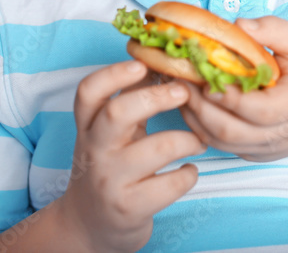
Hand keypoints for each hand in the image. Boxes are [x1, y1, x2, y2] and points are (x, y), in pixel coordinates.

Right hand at [56, 60, 207, 252]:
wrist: (90, 225)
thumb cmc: (109, 168)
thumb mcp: (110, 134)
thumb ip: (131, 100)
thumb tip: (160, 61)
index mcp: (88, 126)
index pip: (88, 92)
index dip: (113, 73)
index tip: (142, 64)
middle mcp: (94, 150)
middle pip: (118, 113)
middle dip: (157, 98)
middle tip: (184, 92)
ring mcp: (110, 180)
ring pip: (156, 149)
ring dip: (187, 139)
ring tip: (198, 141)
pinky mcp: (129, 207)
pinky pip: (170, 185)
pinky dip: (188, 175)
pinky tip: (189, 171)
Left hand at [178, 16, 287, 162]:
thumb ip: (274, 31)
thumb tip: (238, 25)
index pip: (257, 110)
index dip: (228, 97)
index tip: (205, 76)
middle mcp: (280, 134)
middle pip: (231, 131)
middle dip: (200, 107)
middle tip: (179, 80)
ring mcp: (266, 149)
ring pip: (221, 143)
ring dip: (195, 118)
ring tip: (179, 90)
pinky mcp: (255, 154)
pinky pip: (222, 146)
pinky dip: (201, 127)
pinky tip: (191, 104)